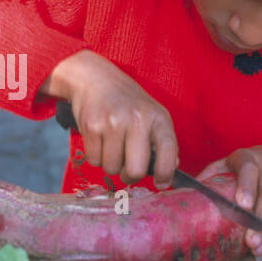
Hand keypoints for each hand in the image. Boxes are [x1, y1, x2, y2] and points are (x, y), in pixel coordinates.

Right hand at [43, 49, 179, 188]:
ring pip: (111, 168)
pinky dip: (95, 156)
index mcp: (157, 118)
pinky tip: (98, 140)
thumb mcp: (151, 113)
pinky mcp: (91, 126)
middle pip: (135, 170)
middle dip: (130, 176)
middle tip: (127, 169)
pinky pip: (93, 160)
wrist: (93, 78)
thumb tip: (169, 169)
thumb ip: (162, 141)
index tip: (160, 183)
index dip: (165, 174)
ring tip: (111, 146)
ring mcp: (113, 123)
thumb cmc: (126, 100)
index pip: (168, 152)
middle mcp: (137, 120)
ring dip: (110, 164)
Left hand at [196, 146, 261, 252]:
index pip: (248, 169)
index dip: (246, 186)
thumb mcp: (228, 164)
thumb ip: (211, 176)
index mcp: (246, 158)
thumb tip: (181, 193)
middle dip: (259, 218)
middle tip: (249, 241)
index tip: (242, 205)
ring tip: (256, 248)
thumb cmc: (247, 165)